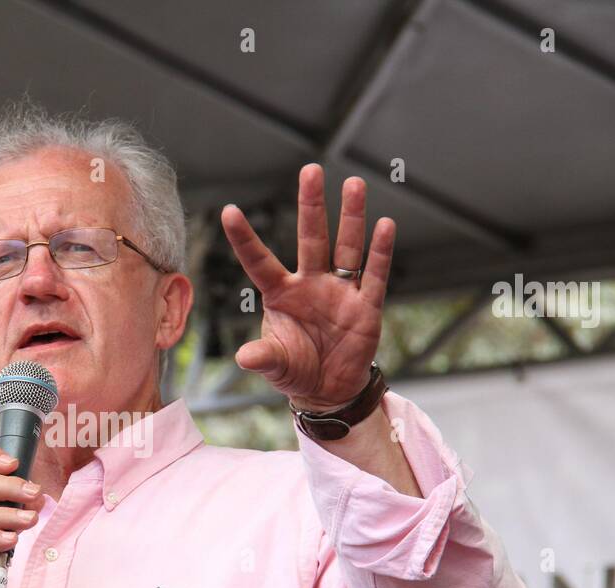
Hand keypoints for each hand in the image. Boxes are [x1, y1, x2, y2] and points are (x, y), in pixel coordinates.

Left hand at [221, 164, 395, 410]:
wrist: (328, 390)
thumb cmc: (295, 370)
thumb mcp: (274, 365)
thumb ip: (263, 357)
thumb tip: (245, 357)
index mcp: (281, 294)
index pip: (259, 260)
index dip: (245, 238)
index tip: (229, 210)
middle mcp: (311, 284)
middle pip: (311, 238)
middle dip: (311, 205)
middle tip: (310, 170)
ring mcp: (340, 291)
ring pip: (346, 247)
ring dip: (350, 217)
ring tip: (353, 184)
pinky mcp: (366, 306)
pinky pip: (374, 275)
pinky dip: (380, 252)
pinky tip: (385, 225)